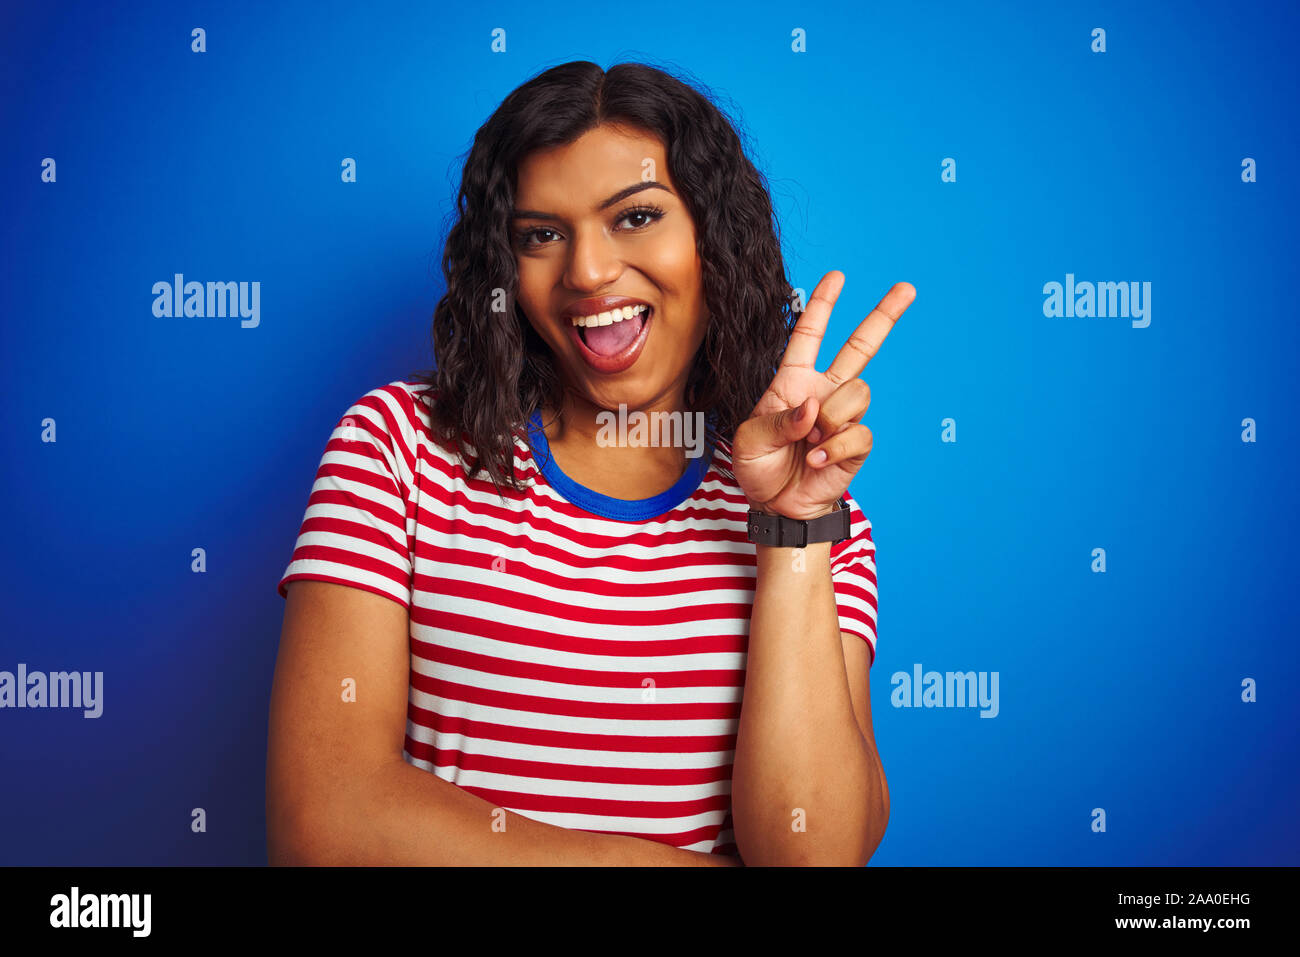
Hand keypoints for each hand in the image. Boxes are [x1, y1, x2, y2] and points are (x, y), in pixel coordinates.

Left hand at [732, 272, 914, 519]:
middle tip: (907, 288)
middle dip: (883, 316)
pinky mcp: (855, 444)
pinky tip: (818, 461)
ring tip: (810, 443)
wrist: (777, 505)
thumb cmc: (759, 468)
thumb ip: (780, 420)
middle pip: (860, 348)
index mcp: (793, 381)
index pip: (809, 336)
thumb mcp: (751, 440)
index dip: (822, 306)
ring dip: (831, 419)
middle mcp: (823, 392)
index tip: (837, 277)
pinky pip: (858, 433)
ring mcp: (842, 416)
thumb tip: (814, 407)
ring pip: (858, 393)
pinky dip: (835, 448)